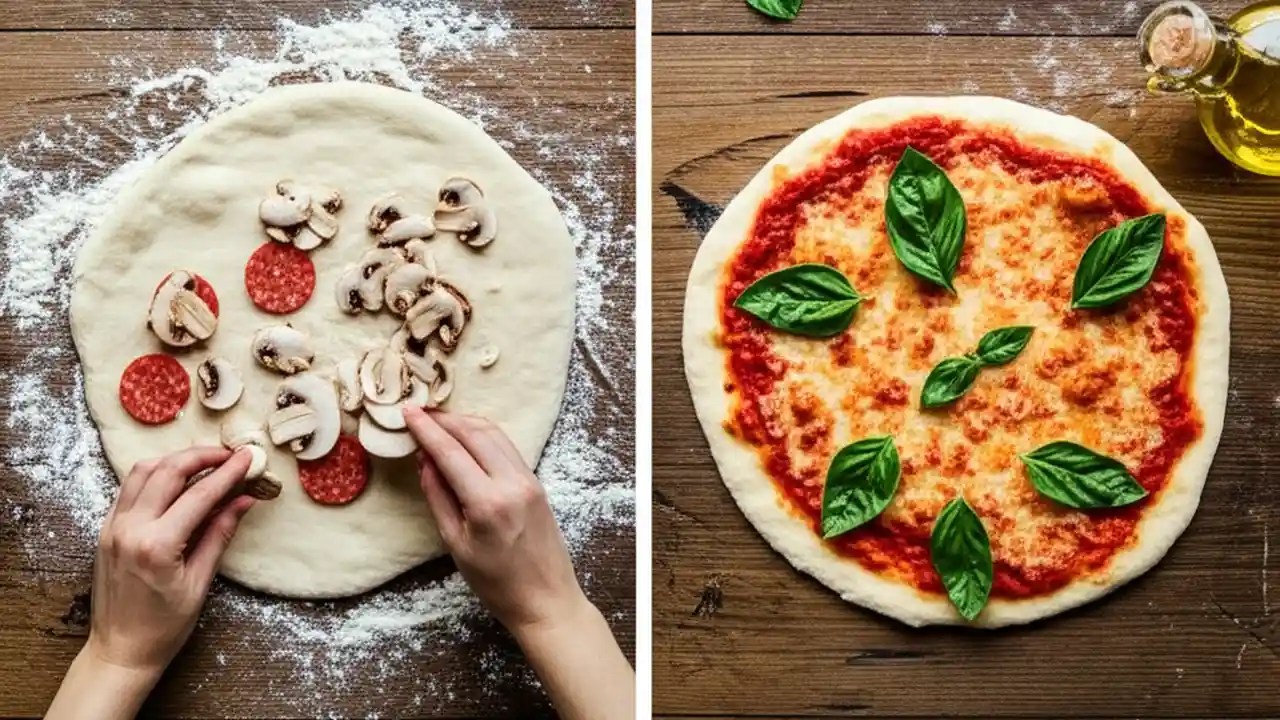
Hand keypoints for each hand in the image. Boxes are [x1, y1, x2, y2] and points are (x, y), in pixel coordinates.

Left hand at [47, 446, 255, 719]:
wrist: (120, 651)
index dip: (228, 472)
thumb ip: (220, 534)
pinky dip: (154, 475)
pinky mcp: (105, 530)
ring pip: (142, 471)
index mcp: (157, 545)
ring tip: (204, 462)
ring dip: (175, 460)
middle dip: (202, 456)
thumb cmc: (164, 626)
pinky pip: (129, 488)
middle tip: (229, 454)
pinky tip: (175, 480)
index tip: (248, 457)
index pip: (200, 494)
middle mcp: (130, 528)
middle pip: (168, 471)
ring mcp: (113, 527)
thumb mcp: (199, 582)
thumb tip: (245, 499)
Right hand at [403, 407, 632, 719]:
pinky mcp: (536, 482)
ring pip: (494, 434)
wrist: (546, 599)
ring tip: (439, 421)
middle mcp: (512, 483)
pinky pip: (507, 447)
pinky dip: (484, 435)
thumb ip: (438, 497)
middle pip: (474, 433)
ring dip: (465, 422)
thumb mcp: (456, 544)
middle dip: (444, 419)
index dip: (426, 428)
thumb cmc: (496, 583)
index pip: (450, 452)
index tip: (407, 411)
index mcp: (488, 503)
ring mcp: (528, 480)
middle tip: (419, 413)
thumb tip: (425, 460)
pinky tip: (467, 437)